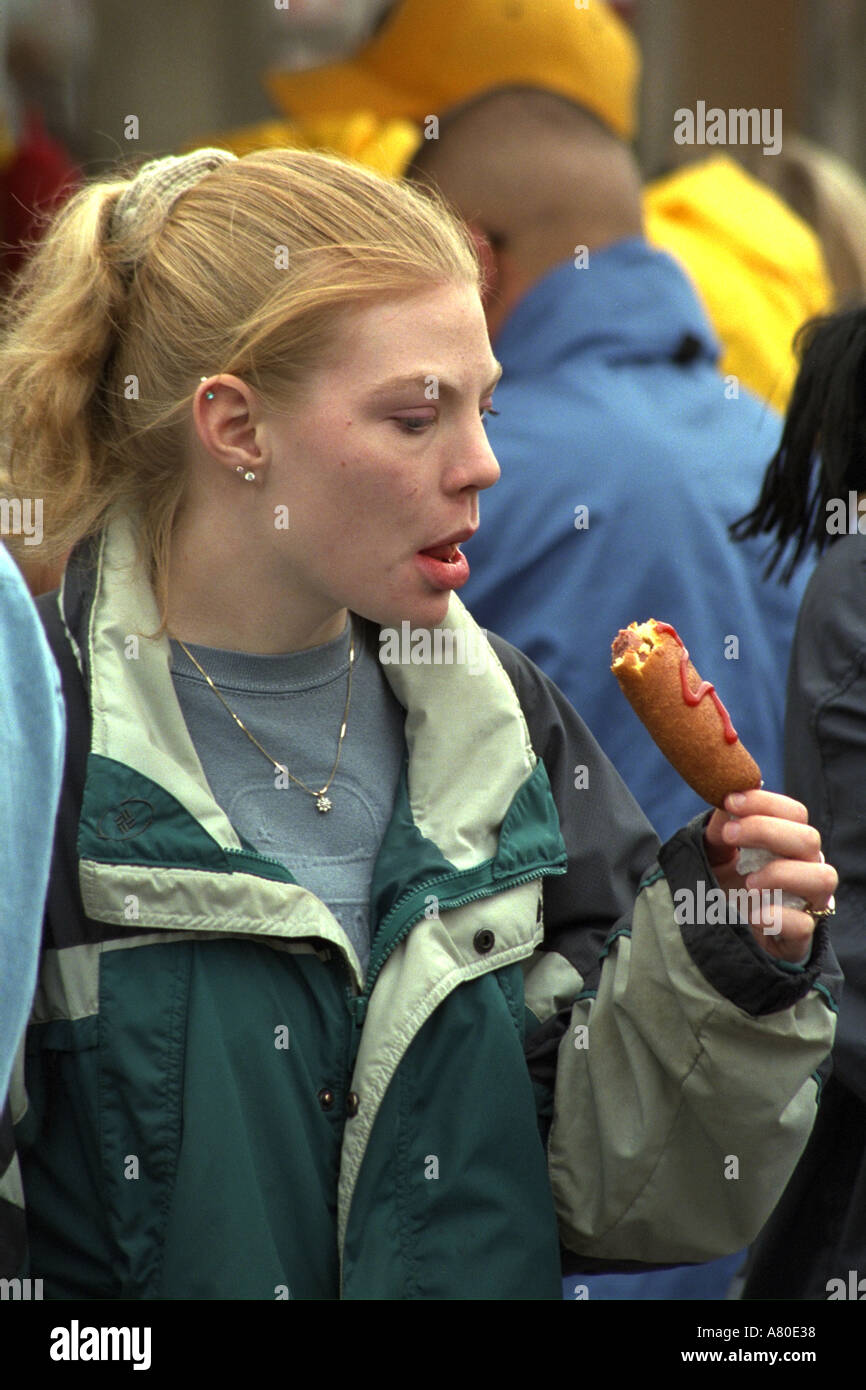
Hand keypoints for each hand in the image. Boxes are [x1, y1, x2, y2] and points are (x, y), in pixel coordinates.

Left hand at [703, 789, 836, 963]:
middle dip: (766, 831)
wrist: (721, 933)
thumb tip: (728, 804)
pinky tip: (752, 915)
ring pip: (823, 878)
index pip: (795, 813)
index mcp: (789, 843)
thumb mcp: (715, 853)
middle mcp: (806, 868)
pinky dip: (777, 917)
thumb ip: (722, 827)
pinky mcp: (799, 937)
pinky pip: (803, 925)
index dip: (765, 803)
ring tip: (748, 882)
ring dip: (781, 873)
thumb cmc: (724, 885)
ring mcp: (807, 903)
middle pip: (809, 838)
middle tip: (729, 835)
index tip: (730, 802)